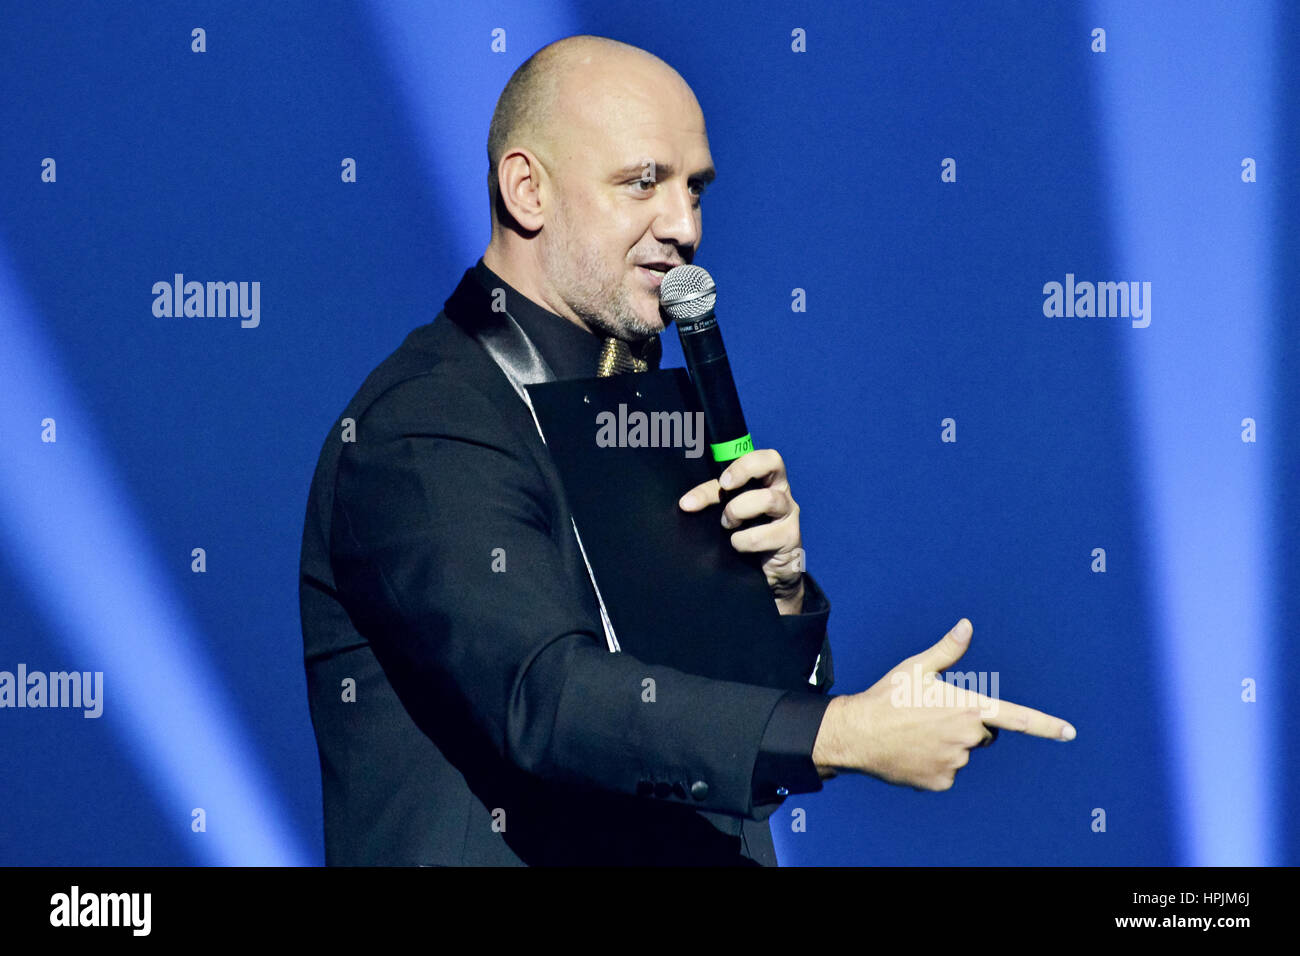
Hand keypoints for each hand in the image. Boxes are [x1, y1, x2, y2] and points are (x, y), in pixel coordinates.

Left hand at [678, 448, 805, 614]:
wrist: (766, 576)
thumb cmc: (746, 535)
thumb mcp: (729, 512)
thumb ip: (714, 500)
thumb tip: (686, 503)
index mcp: (766, 480)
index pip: (761, 457)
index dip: (741, 463)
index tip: (722, 481)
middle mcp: (781, 491)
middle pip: (773, 461)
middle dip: (744, 470)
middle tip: (725, 485)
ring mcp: (789, 514)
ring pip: (768, 499)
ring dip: (738, 511)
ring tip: (728, 525)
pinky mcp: (790, 538)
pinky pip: (761, 535)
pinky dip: (742, 541)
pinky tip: (738, 546)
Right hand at [812, 618, 1075, 789]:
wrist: (857, 734)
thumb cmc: (888, 696)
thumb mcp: (917, 668)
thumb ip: (948, 650)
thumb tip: (967, 624)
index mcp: (968, 708)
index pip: (1017, 718)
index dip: (1046, 725)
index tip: (1070, 732)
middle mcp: (968, 738)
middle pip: (982, 733)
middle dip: (966, 725)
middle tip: (931, 716)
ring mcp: (955, 763)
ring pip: (963, 753)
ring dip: (948, 744)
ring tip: (915, 733)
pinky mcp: (941, 782)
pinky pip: (947, 772)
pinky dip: (934, 763)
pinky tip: (912, 752)